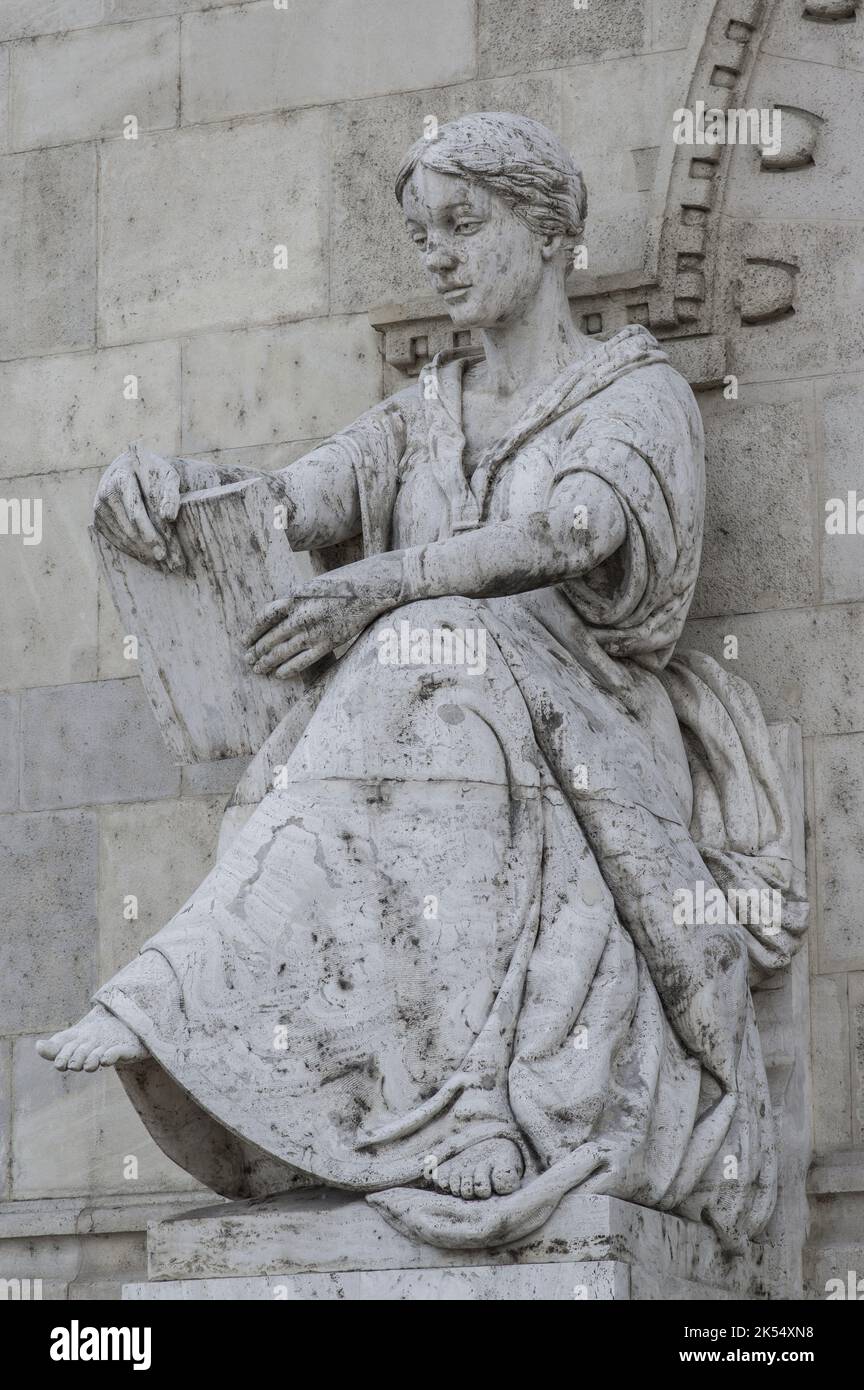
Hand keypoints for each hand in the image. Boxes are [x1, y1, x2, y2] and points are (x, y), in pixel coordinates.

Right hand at [93, 442, 186, 568]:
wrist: (131, 468)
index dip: (150, 535)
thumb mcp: (168, 476)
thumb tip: (168, 517)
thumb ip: (170, 494)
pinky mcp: (99, 519)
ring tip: (165, 567)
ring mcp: (100, 507)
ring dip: (143, 554)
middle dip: (151, 549)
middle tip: (171, 566)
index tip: (166, 553)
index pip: (136, 513)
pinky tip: (149, 560)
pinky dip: (133, 552)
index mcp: (122, 478)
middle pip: (129, 529)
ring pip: (123, 537)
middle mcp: (106, 492)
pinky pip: (116, 540)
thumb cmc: (154, 473)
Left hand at [243, 562, 399, 677]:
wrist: (371, 589)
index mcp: (294, 597)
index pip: (263, 617)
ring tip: (258, 669)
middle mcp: (301, 614)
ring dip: (267, 662)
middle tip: (248, 659)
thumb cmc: (342, 584)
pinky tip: (279, 674)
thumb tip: (277, 615)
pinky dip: (288, 669)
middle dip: (257, 650)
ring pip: (282, 651)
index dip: (252, 631)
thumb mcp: (311, 586)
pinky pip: (302, 661)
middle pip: (270, 637)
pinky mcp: (328, 642)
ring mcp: (314, 630)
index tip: (244, 640)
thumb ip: (294, 601)